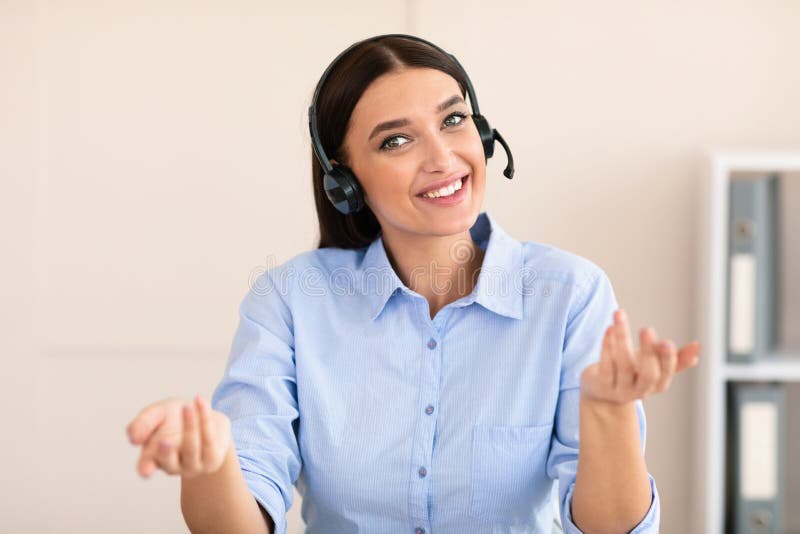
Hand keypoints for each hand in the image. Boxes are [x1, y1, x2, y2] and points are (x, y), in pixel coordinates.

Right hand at [126, 395, 231, 478]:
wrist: (203, 415)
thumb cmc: (173, 418)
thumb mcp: (156, 415)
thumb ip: (143, 423)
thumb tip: (133, 439)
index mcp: (153, 457)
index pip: (146, 467)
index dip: (145, 468)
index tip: (146, 469)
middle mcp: (172, 466)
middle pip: (169, 461)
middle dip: (167, 452)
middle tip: (164, 440)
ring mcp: (193, 465)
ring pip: (191, 448)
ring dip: (189, 426)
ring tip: (186, 407)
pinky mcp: (212, 459)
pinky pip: (209, 438)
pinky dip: (204, 418)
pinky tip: (200, 401)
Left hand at [580, 309, 700, 404]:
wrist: (600, 392)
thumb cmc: (631, 373)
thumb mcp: (654, 365)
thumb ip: (676, 358)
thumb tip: (699, 346)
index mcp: (656, 384)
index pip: (665, 373)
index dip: (668, 359)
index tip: (667, 342)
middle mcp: (639, 390)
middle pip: (648, 374)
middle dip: (649, 353)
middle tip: (647, 329)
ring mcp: (619, 389)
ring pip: (623, 365)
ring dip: (622, 338)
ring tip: (620, 315)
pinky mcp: (600, 385)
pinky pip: (605, 365)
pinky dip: (607, 346)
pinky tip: (609, 328)